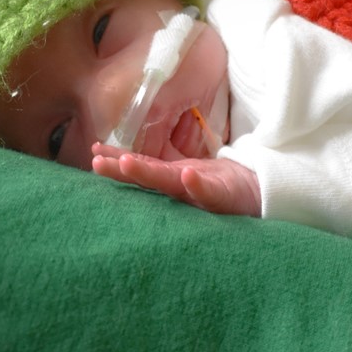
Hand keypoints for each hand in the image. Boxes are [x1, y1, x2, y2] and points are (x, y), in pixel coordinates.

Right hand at [91, 143, 260, 216]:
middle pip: (149, 177)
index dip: (117, 162)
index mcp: (171, 180)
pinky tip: (187, 175)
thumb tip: (126, 155)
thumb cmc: (219, 184)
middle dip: (124, 171)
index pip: (140, 169)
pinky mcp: (222, 197)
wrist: (257, 193)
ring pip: (171, 184)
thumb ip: (158, 168)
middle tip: (97, 164)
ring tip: (126, 164)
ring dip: (149, 174)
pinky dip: (197, 184)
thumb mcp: (187, 173)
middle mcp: (180, 189)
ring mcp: (199, 193)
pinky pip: (209, 191)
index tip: (93, 154)